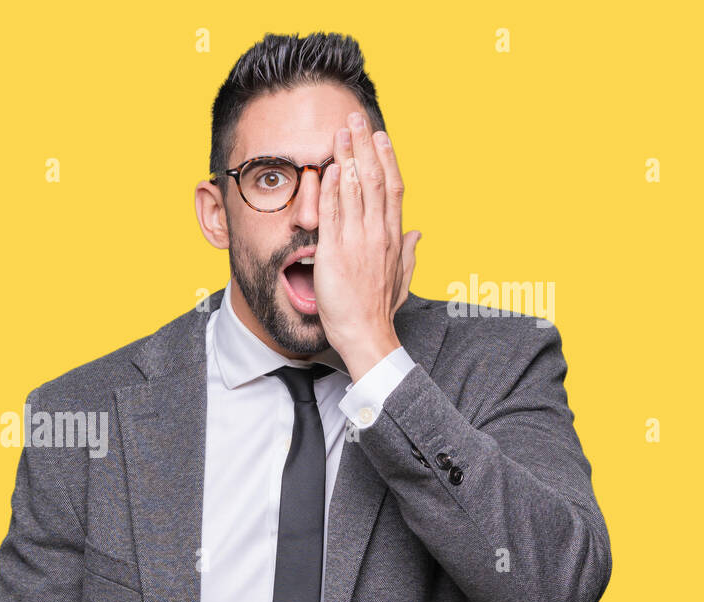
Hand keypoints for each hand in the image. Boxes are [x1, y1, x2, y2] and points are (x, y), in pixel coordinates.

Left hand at [314, 111, 419, 378]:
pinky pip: (334, 214)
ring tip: (340, 131)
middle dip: (364, 146)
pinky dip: (333, 190)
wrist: (367, 335)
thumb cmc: (379, 310)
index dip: (387, 159)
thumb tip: (420, 233)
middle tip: (355, 118)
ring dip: (347, 157)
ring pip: (355, 190)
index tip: (379, 136)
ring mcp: (358, 241)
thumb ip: (410, 252)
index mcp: (394, 237)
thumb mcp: (401, 277)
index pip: (394, 188)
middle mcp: (378, 233)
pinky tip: (330, 168)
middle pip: (376, 179)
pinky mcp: (336, 252)